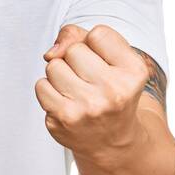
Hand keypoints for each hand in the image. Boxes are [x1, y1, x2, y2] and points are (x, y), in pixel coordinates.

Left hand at [34, 23, 150, 159]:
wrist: (111, 140)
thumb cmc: (108, 90)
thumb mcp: (110, 58)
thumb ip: (79, 36)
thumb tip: (51, 53)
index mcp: (133, 72)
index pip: (98, 34)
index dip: (96, 45)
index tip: (105, 64)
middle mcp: (114, 91)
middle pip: (74, 50)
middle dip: (76, 60)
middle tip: (89, 80)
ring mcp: (88, 107)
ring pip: (53, 65)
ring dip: (60, 74)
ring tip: (77, 91)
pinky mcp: (64, 119)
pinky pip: (41, 85)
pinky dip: (49, 90)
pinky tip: (65, 101)